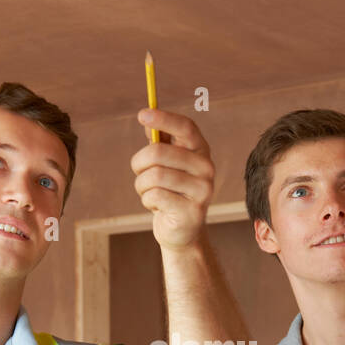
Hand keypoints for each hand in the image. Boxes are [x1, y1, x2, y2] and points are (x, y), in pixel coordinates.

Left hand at [131, 108, 214, 249]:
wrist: (181, 230)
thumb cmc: (170, 190)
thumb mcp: (165, 163)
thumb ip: (160, 140)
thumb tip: (147, 118)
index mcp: (201, 150)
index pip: (185, 127)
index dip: (163, 118)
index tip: (142, 114)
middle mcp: (206, 168)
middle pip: (158, 153)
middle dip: (139, 163)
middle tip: (139, 172)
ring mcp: (202, 191)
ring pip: (154, 176)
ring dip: (142, 185)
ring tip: (149, 192)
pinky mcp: (192, 212)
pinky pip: (155, 196)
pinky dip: (147, 200)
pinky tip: (156, 206)